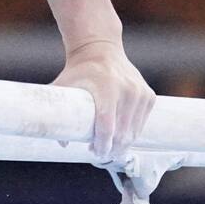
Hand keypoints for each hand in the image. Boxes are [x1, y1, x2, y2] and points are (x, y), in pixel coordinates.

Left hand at [51, 39, 155, 161]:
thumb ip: (56, 112)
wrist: (99, 49)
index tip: (95, 152)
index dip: (102, 145)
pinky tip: (119, 134)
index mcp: (107, 88)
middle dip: (112, 150)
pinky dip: (131, 133)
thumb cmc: (78, 71)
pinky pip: (141, 123)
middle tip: (100, 154)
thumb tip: (62, 143)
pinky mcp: (148, 95)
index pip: (107, 126)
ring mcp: (140, 93)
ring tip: (109, 147)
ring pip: (133, 132)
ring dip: (122, 145)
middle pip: (122, 134)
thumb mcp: (63, 86)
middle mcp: (127, 90)